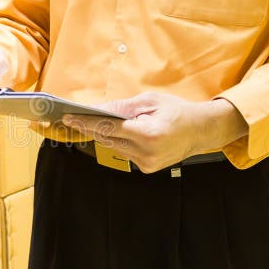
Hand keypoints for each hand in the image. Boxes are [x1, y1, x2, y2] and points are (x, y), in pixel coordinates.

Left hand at [62, 92, 247, 172]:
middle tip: (72, 118)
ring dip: (104, 134)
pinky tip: (118, 133)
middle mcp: (146, 152)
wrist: (201, 131)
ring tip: (91, 122)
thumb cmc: (177, 111)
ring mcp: (147, 163)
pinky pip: (124, 153)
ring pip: (113, 147)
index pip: (108, 128)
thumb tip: (97, 109)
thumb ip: (122, 107)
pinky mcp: (147, 168)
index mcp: (148, 134)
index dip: (85, 123)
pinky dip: (118, 142)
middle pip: (107, 139)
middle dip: (90, 127)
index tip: (68, 118)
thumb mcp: (150, 101)